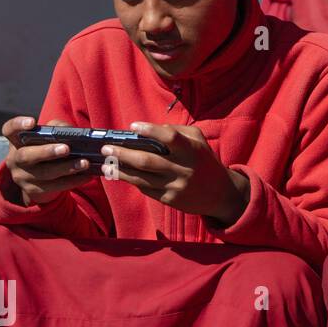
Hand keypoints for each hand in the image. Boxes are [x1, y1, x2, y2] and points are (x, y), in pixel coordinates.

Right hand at [1, 116, 97, 206]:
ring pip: (44, 173)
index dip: (18, 124)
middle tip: (66, 148)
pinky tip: (87, 175)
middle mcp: (15, 159)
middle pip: (26, 155)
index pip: (9, 130)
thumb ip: (58, 129)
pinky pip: (55, 186)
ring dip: (67, 168)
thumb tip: (70, 130)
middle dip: (47, 152)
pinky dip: (73, 180)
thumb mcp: (49, 138)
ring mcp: (22, 177)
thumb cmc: (48, 150)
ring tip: (84, 163)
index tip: (32, 122)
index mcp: (17, 141)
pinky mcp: (34, 190)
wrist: (42, 180)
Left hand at [102, 122, 249, 226]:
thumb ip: (178, 132)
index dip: (150, 131)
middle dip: (123, 153)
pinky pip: (146, 188)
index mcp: (193, 151)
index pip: (169, 138)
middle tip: (106, 148)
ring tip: (106, 163)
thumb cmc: (205, 162)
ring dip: (120, 170)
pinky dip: (131, 180)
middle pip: (147, 160)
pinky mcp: (170, 200)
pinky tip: (120, 174)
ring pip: (141, 178)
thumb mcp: (199, 142)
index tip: (133, 126)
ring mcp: (176, 186)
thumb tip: (151, 129)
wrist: (221, 193)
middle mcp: (184, 169)